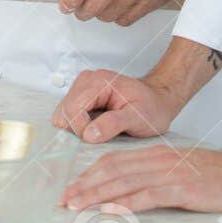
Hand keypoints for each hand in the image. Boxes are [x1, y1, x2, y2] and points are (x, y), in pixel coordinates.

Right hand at [51, 68, 183, 142]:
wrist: (158, 102)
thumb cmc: (152, 107)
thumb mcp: (138, 117)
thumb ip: (114, 124)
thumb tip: (89, 134)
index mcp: (98, 81)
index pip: (73, 109)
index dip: (81, 130)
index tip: (96, 141)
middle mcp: (86, 82)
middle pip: (64, 113)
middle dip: (77, 131)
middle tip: (99, 138)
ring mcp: (81, 90)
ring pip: (63, 116)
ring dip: (77, 130)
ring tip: (100, 134)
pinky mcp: (80, 99)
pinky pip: (68, 118)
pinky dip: (78, 129)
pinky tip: (96, 131)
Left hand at [58, 0, 201, 23]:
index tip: (64, 4)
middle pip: (95, 5)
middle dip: (80, 11)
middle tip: (76, 8)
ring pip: (108, 15)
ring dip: (97, 14)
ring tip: (96, 4)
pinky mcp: (150, 4)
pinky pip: (124, 20)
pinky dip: (115, 17)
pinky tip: (115, 6)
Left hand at [61, 143, 221, 213]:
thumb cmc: (216, 175)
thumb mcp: (179, 170)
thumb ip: (154, 176)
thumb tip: (128, 190)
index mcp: (155, 155)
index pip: (112, 162)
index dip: (88, 175)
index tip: (70, 188)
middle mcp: (157, 161)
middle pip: (112, 171)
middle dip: (84, 185)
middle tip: (62, 198)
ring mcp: (169, 174)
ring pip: (124, 182)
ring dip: (96, 194)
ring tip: (76, 204)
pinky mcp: (182, 189)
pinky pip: (148, 196)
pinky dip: (126, 203)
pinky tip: (111, 209)